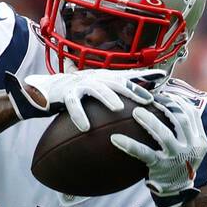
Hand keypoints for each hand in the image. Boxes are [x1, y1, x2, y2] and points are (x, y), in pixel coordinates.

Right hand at [6, 68, 160, 132]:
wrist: (43, 91)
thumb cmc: (73, 95)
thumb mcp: (95, 93)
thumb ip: (112, 96)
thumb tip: (133, 109)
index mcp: (103, 78)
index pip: (128, 77)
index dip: (145, 79)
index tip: (163, 84)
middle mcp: (93, 78)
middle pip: (117, 82)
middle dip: (134, 89)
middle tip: (148, 100)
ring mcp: (79, 84)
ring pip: (96, 89)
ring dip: (108, 98)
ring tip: (118, 108)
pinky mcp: (64, 93)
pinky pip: (73, 105)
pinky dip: (79, 115)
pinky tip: (86, 128)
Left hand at [111, 90, 206, 206]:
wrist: (177, 193)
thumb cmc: (179, 165)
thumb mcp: (190, 148)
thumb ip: (185, 129)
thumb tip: (171, 101)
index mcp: (200, 141)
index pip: (191, 114)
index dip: (177, 101)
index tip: (164, 94)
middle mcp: (191, 148)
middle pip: (180, 119)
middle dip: (166, 105)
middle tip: (150, 98)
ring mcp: (177, 158)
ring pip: (164, 134)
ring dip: (149, 121)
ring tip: (136, 112)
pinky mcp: (161, 167)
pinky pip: (144, 153)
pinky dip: (129, 145)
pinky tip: (115, 138)